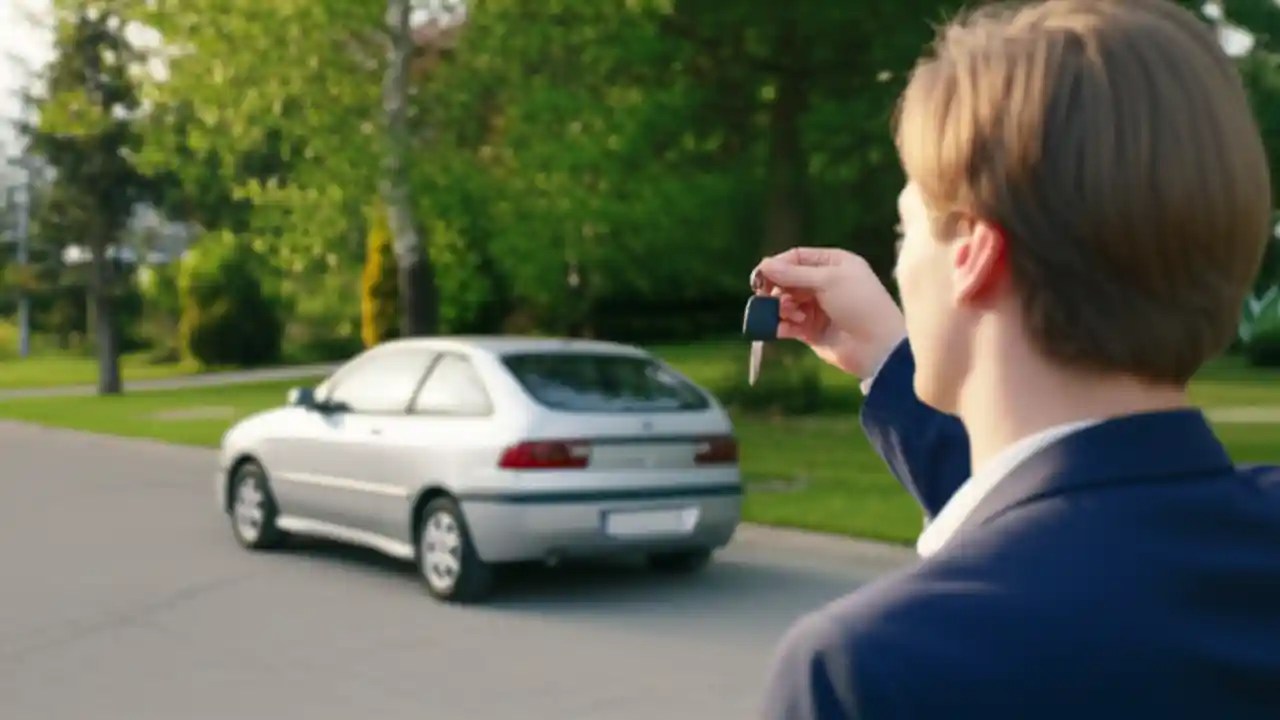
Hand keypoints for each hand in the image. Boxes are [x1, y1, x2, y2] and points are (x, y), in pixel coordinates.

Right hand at [752, 247, 906, 378]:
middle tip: (766, 297)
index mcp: (834, 264)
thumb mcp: (827, 280)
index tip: (760, 276)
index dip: (777, 265)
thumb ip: (793, 273)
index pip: (797, 257)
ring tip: (789, 314)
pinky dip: (782, 325)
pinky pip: (788, 325)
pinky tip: (783, 329)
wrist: (877, 346)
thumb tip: (763, 264)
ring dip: (782, 308)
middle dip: (777, 289)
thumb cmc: (859, 304)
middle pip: (788, 280)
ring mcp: (818, 308)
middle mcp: (825, 284)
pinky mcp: (812, 331)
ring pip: (786, 302)